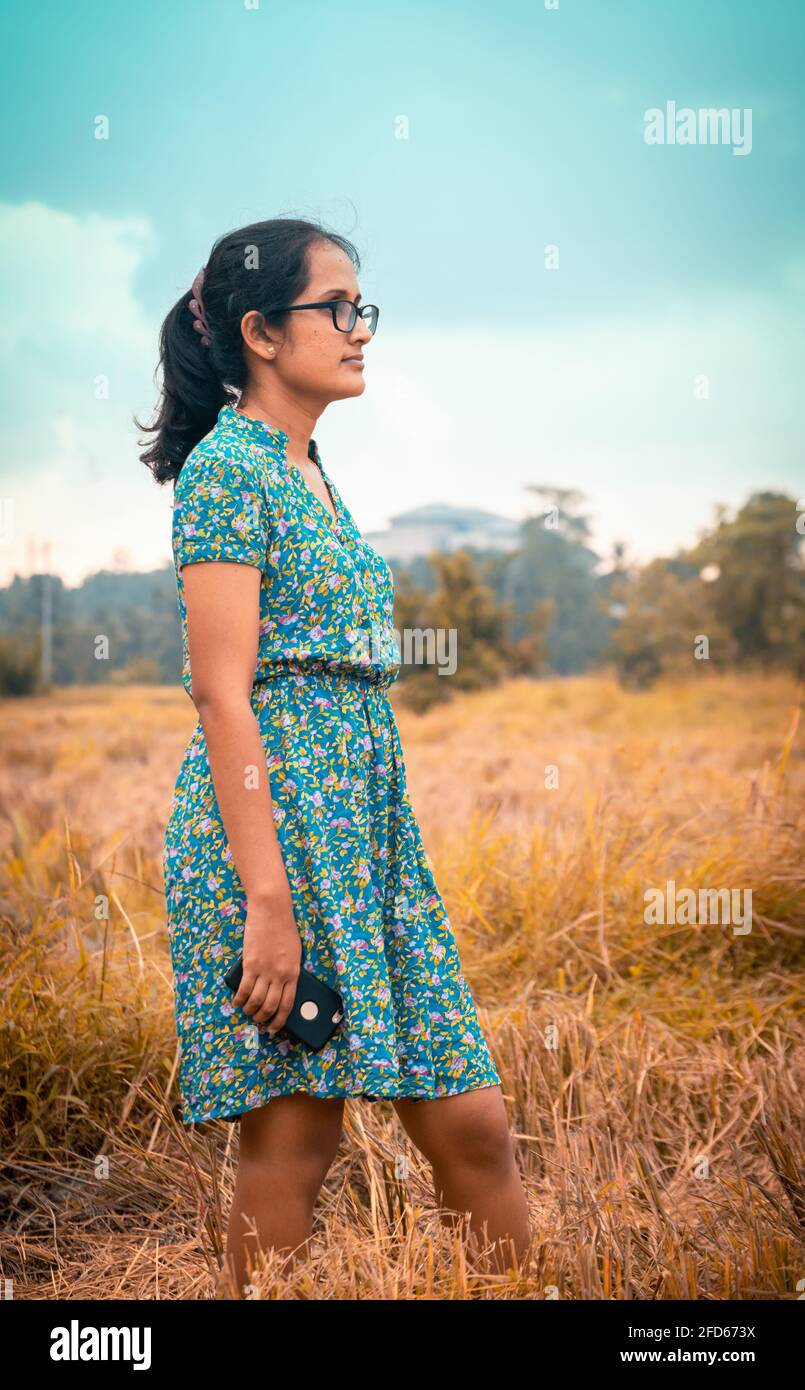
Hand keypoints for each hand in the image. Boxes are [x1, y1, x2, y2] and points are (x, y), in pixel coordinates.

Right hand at [234, 883, 301, 1035]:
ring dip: (250, 1010)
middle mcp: (280, 975)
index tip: (274, 1028)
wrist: (272, 910)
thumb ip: (289, 970)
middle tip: (257, 1021)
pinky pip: (244, 989)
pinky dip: (239, 999)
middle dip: (263, 1018)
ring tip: (246, 1011)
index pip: (288, 1005)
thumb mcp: (294, 952)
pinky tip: (236, 1001)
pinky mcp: (251, 964)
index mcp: (294, 973)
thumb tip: (281, 987)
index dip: (280, 1020)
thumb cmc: (285, 928)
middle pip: (271, 1006)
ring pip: (256, 1001)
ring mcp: (265, 970)